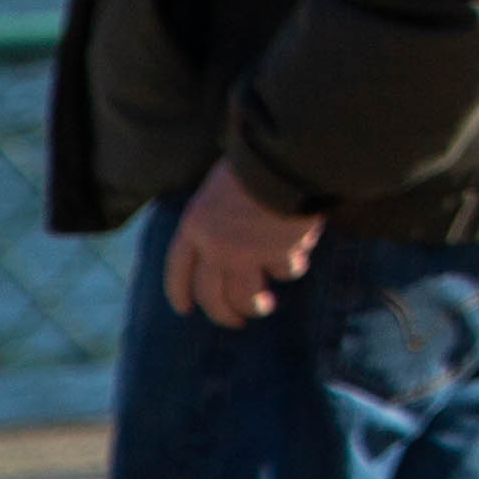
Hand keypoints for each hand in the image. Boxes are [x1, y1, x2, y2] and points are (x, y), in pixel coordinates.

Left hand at [165, 162, 322, 326]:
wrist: (283, 157)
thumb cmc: (252, 162)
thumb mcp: (219, 188)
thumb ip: (216, 217)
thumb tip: (222, 237)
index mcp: (195, 227)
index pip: (178, 270)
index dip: (179, 293)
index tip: (185, 310)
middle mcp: (215, 248)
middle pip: (212, 295)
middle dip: (223, 313)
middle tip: (236, 321)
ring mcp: (247, 254)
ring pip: (248, 297)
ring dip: (257, 306)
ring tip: (266, 306)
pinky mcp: (278, 254)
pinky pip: (286, 270)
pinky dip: (293, 265)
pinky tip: (300, 256)